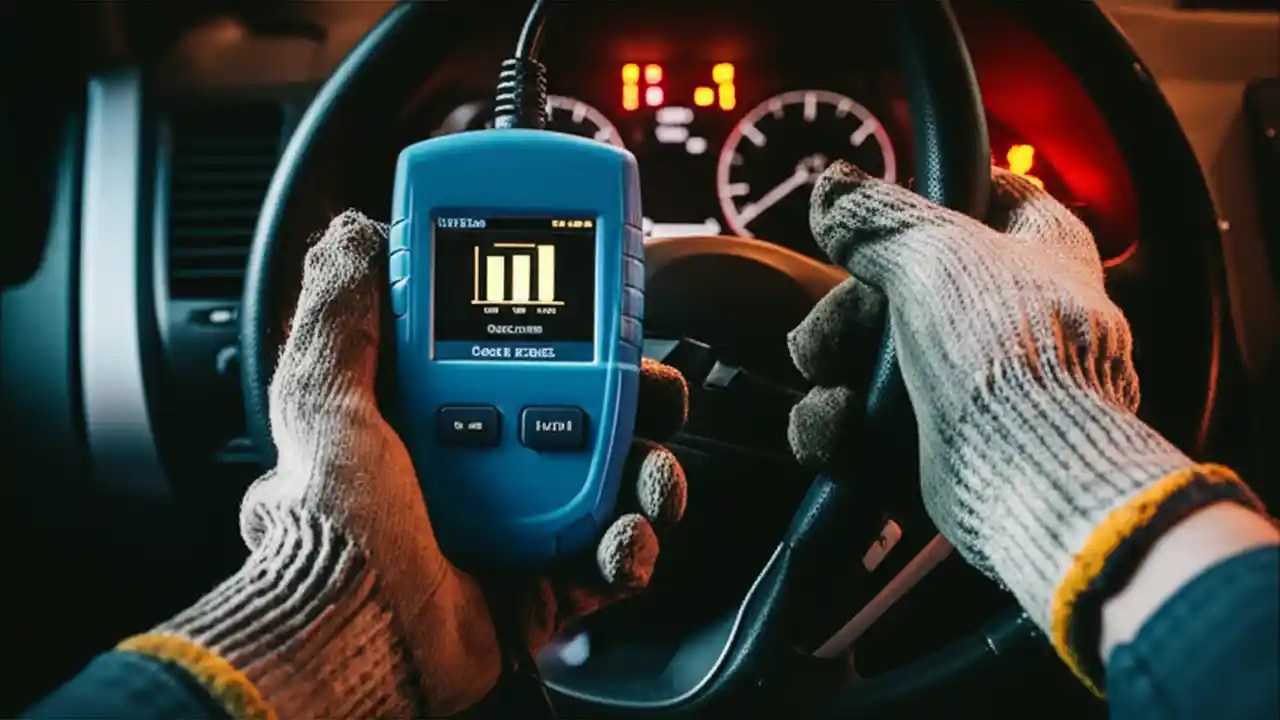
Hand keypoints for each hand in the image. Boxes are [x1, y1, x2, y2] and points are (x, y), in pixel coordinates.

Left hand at [138, 211, 688, 717]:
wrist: (350, 640)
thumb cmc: (326, 529)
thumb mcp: (322, 400)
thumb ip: (342, 316)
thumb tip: (351, 235)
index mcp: (435, 413)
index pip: (517, 347)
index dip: (567, 320)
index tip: (598, 295)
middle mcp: (484, 463)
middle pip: (588, 411)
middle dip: (636, 397)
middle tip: (653, 391)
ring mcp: (518, 523)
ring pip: (616, 481)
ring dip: (652, 472)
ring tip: (652, 478)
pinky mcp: (545, 582)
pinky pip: (614, 557)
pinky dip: (634, 547)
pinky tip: (624, 539)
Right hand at [787, 162, 1262, 687]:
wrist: (1027, 469)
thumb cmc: (1002, 345)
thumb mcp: (932, 251)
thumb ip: (874, 217)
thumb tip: (830, 184)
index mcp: (1040, 246)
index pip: (990, 196)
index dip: (929, 198)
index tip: (876, 217)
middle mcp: (1013, 312)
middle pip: (900, 289)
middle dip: (843, 316)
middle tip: (819, 342)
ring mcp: (978, 380)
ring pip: (874, 361)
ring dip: (834, 377)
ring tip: (829, 393)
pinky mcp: (944, 440)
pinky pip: (871, 422)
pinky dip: (841, 426)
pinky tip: (831, 430)